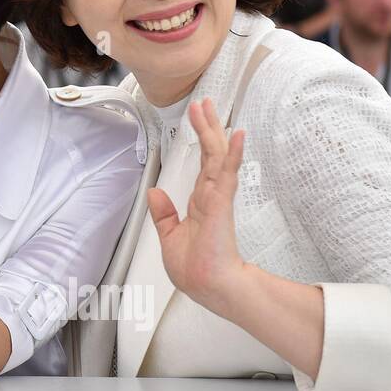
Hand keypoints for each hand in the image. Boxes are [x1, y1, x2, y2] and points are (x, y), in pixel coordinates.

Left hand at [147, 98, 247, 316]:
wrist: (208, 288)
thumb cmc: (195, 269)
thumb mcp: (170, 237)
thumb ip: (164, 213)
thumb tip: (155, 192)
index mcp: (201, 202)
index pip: (202, 163)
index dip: (201, 140)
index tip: (199, 118)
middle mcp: (210, 196)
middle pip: (210, 154)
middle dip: (206, 127)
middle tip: (205, 102)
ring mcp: (217, 198)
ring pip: (216, 157)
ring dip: (213, 131)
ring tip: (212, 108)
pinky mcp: (219, 205)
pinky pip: (225, 175)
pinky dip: (230, 154)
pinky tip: (235, 135)